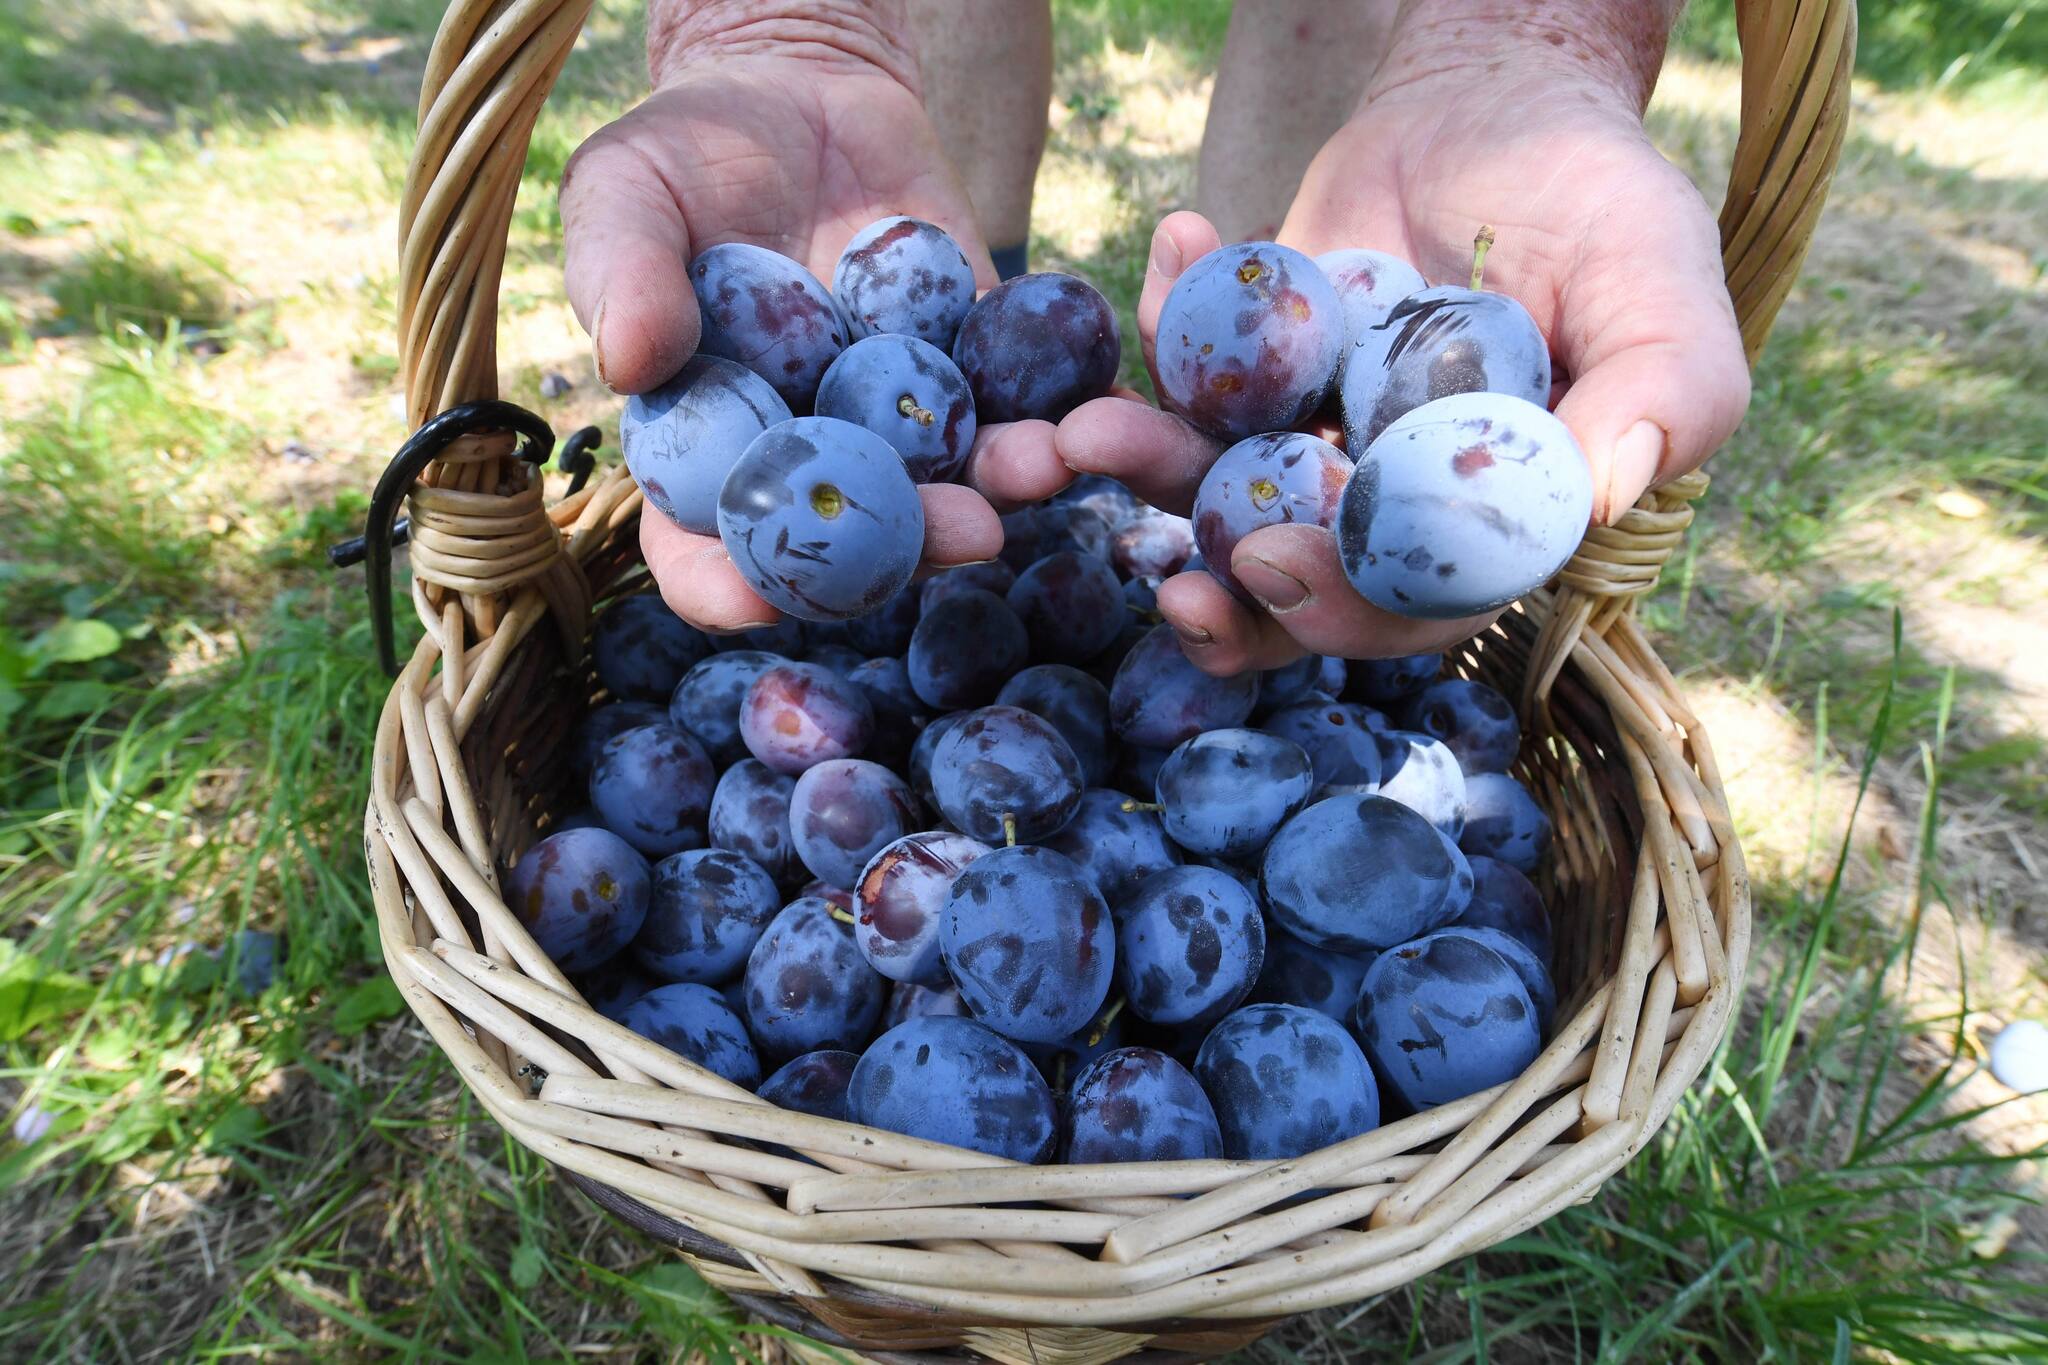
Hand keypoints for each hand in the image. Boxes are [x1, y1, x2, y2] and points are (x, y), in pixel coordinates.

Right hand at [560, 5, 1042, 629]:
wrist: (793, 89)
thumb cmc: (680, 156)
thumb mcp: (624, 193)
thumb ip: (623, 274)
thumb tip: (629, 361)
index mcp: (705, 452)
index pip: (699, 550)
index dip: (723, 584)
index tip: (754, 600)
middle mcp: (807, 459)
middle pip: (850, 540)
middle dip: (911, 548)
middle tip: (965, 535)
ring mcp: (894, 422)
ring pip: (948, 480)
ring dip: (1002, 484)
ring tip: (1045, 463)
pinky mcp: (969, 368)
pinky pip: (1017, 400)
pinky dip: (1061, 409)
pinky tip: (1107, 409)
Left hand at [1056, 23, 1748, 673]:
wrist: (1512, 101)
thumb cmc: (1607, 204)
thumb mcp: (1662, 287)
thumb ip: (1664, 393)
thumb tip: (1600, 497)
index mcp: (1484, 523)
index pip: (1413, 601)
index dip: (1344, 609)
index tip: (1271, 570)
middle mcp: (1385, 501)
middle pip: (1296, 581)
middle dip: (1224, 590)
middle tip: (1165, 577)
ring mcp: (1308, 436)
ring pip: (1216, 490)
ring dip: (1148, 471)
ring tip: (1087, 432)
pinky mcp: (1250, 368)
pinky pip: (1188, 371)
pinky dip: (1162, 322)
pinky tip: (1175, 241)